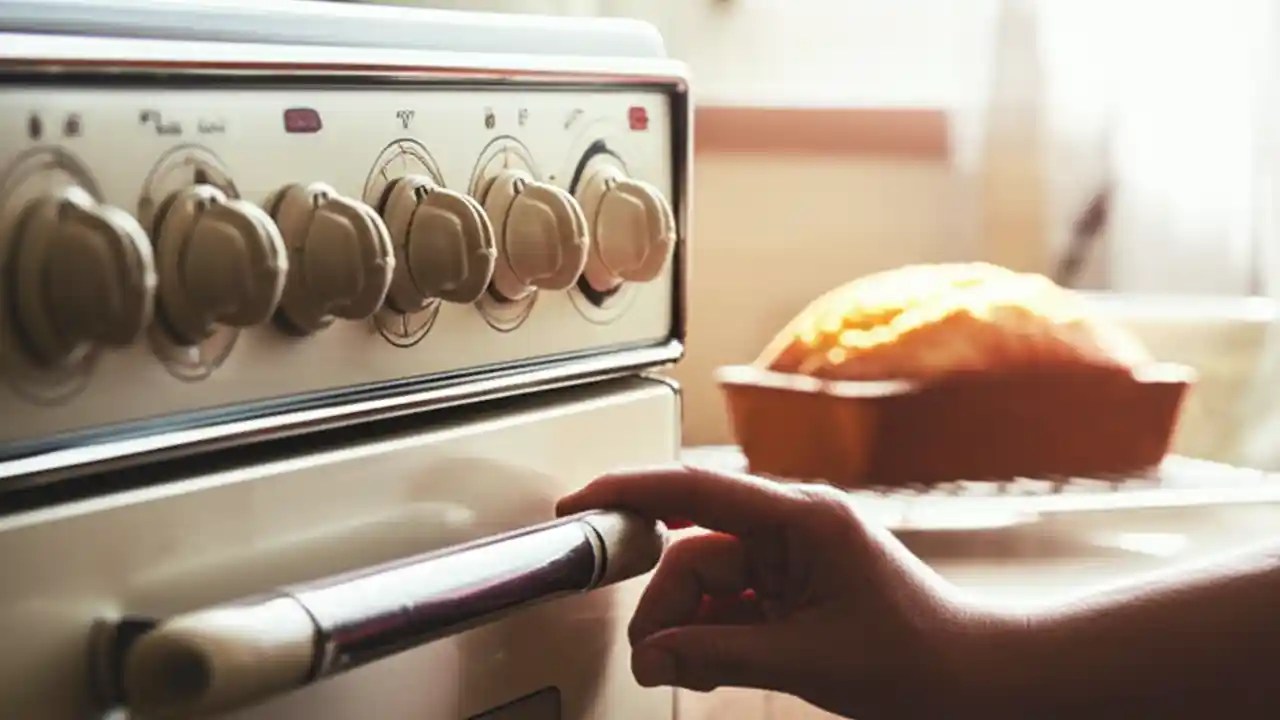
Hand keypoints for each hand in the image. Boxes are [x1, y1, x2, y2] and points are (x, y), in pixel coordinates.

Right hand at [556, 466, 1003, 718]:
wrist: (975, 682)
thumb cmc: (921, 657)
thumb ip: (718, 653)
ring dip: (691, 629)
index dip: (630, 491)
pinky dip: (714, 637)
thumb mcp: (808, 658)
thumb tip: (651, 656)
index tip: (582, 502)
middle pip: (694, 552)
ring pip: (707, 583)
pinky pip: (731, 604)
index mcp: (801, 517)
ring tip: (691, 672)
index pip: (696, 490)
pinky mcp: (792, 589)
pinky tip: (715, 668)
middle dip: (667, 607)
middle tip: (654, 659)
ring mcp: (792, 559)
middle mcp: (792, 528)